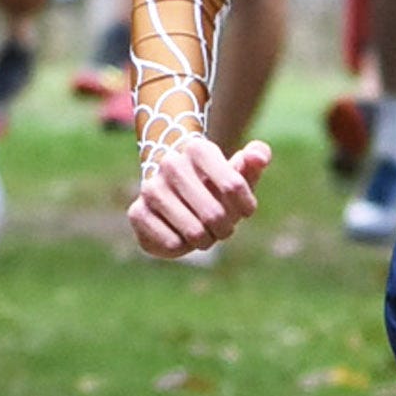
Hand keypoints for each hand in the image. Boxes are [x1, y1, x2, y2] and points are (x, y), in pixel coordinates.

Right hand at [128, 136, 271, 257]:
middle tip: (222, 225)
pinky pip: (172, 244)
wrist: (178, 196)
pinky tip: (180, 233)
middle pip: (214, 214)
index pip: (233, 186)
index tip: (246, 209)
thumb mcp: (240, 173)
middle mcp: (170, 164)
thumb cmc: (217, 186)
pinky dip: (183, 247)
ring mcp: (151, 188)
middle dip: (225, 228)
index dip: (246, 206)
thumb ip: (256, 158)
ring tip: (202, 230)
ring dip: (206, 239)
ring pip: (194, 232)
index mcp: (198, 149)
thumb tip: (259, 157)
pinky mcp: (137, 213)